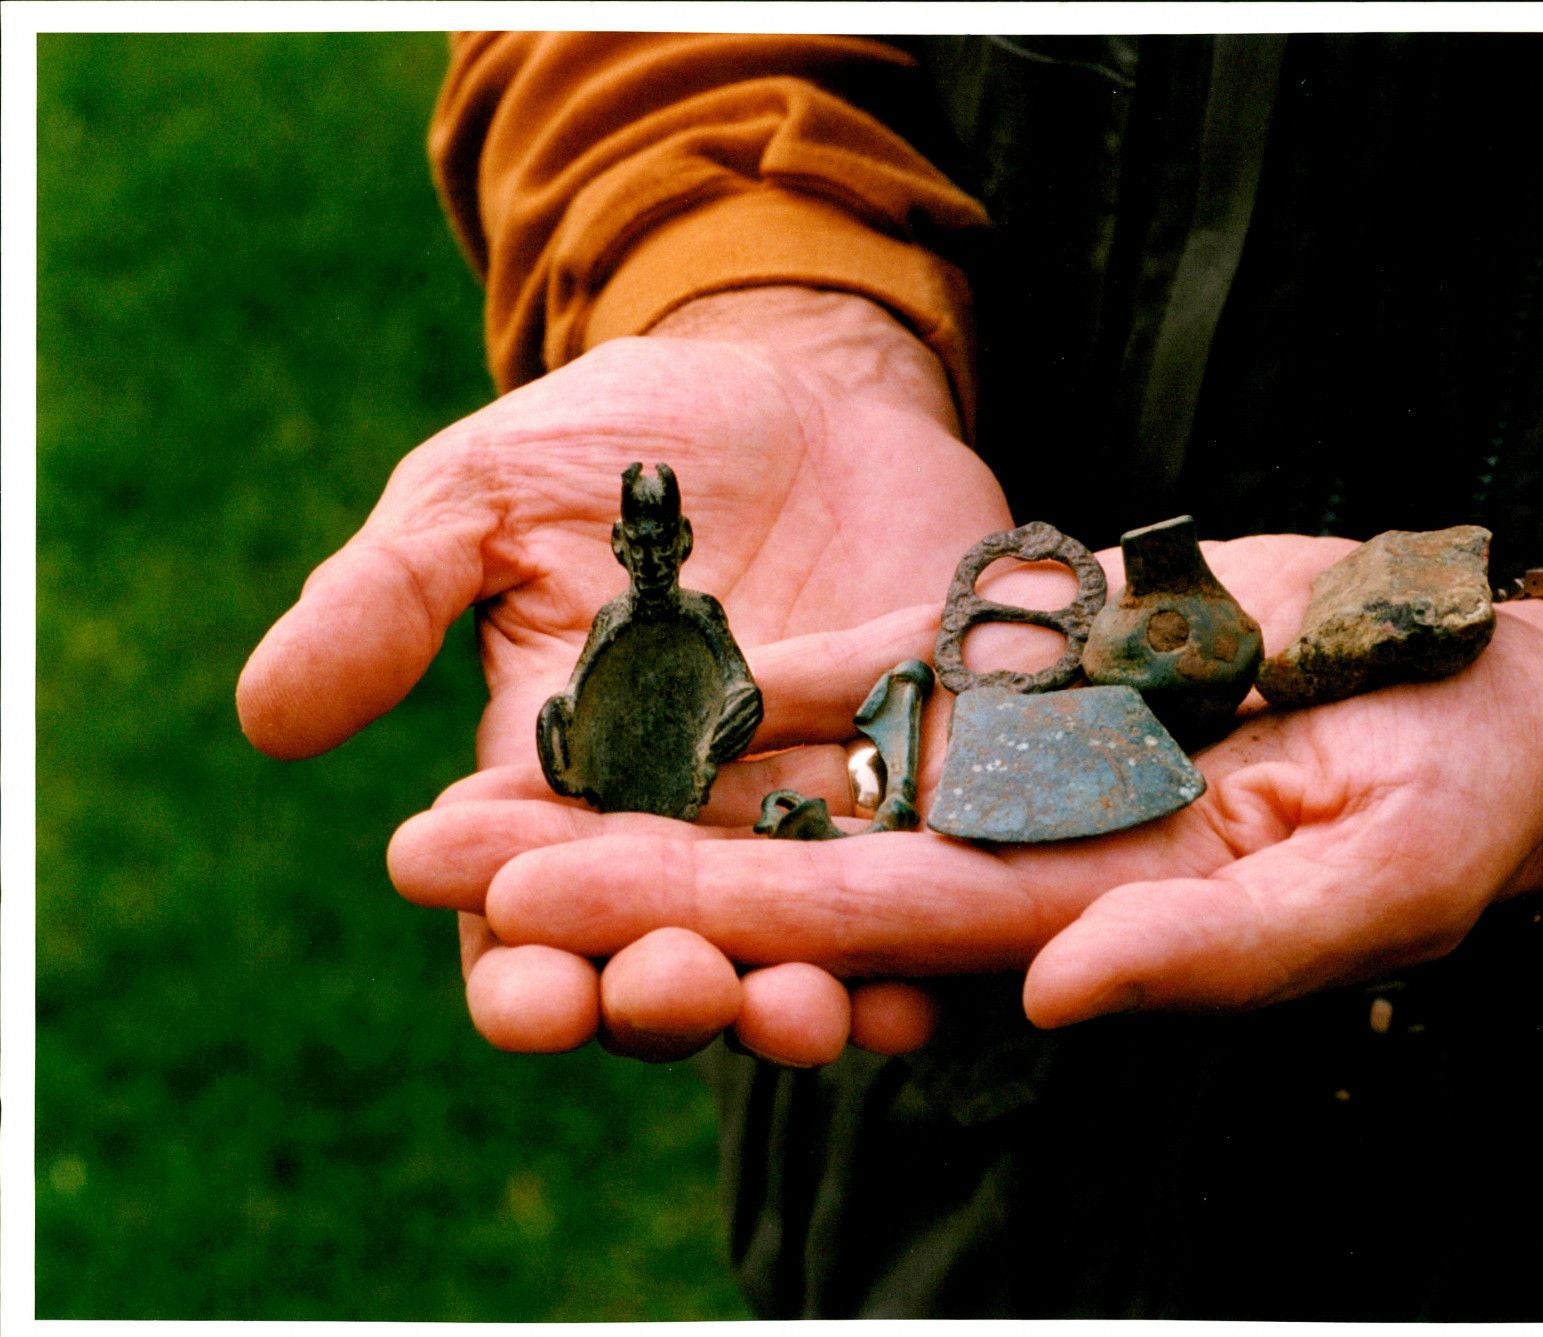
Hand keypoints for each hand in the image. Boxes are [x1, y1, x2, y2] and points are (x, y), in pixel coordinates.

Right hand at [237, 287, 1012, 1054]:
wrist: (800, 386)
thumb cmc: (620, 443)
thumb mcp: (487, 499)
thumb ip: (389, 599)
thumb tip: (269, 716)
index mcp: (561, 797)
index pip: (526, 922)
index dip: (522, 975)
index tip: (525, 999)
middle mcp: (684, 838)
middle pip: (661, 959)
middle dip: (660, 997)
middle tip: (670, 990)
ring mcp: (809, 823)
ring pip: (793, 954)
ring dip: (791, 1002)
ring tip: (797, 1012)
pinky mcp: (922, 788)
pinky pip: (921, 892)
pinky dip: (920, 948)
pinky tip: (922, 985)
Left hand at [390, 537, 1542, 1045]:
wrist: (1499, 687)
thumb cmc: (1462, 802)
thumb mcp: (1367, 885)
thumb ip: (1213, 950)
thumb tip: (1051, 990)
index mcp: (1079, 914)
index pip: (866, 930)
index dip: (708, 930)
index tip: (547, 930)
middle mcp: (1020, 844)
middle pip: (792, 855)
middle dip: (620, 867)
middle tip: (435, 860)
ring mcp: (1018, 746)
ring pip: (811, 765)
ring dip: (658, 769)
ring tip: (487, 772)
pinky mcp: (1038, 657)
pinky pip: (885, 663)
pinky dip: (768, 670)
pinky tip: (640, 665)